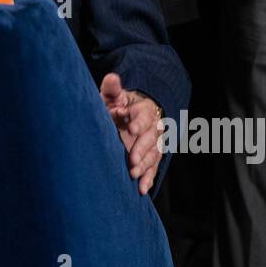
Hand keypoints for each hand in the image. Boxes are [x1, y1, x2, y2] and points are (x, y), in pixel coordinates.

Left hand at [99, 74, 162, 195]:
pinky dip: (148, 178)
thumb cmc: (116, 106)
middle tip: (132, 159)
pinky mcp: (150, 157)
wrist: (126, 116)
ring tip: (134, 174)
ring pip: (153, 154)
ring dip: (145, 165)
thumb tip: (112, 78)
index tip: (131, 128)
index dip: (138, 121)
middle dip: (142, 149)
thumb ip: (112, 89)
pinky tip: (142, 189)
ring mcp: (153, 143)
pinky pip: (153, 168)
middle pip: (151, 138)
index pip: (144, 115)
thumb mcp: (112, 96)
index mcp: (142, 109)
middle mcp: (151, 127)